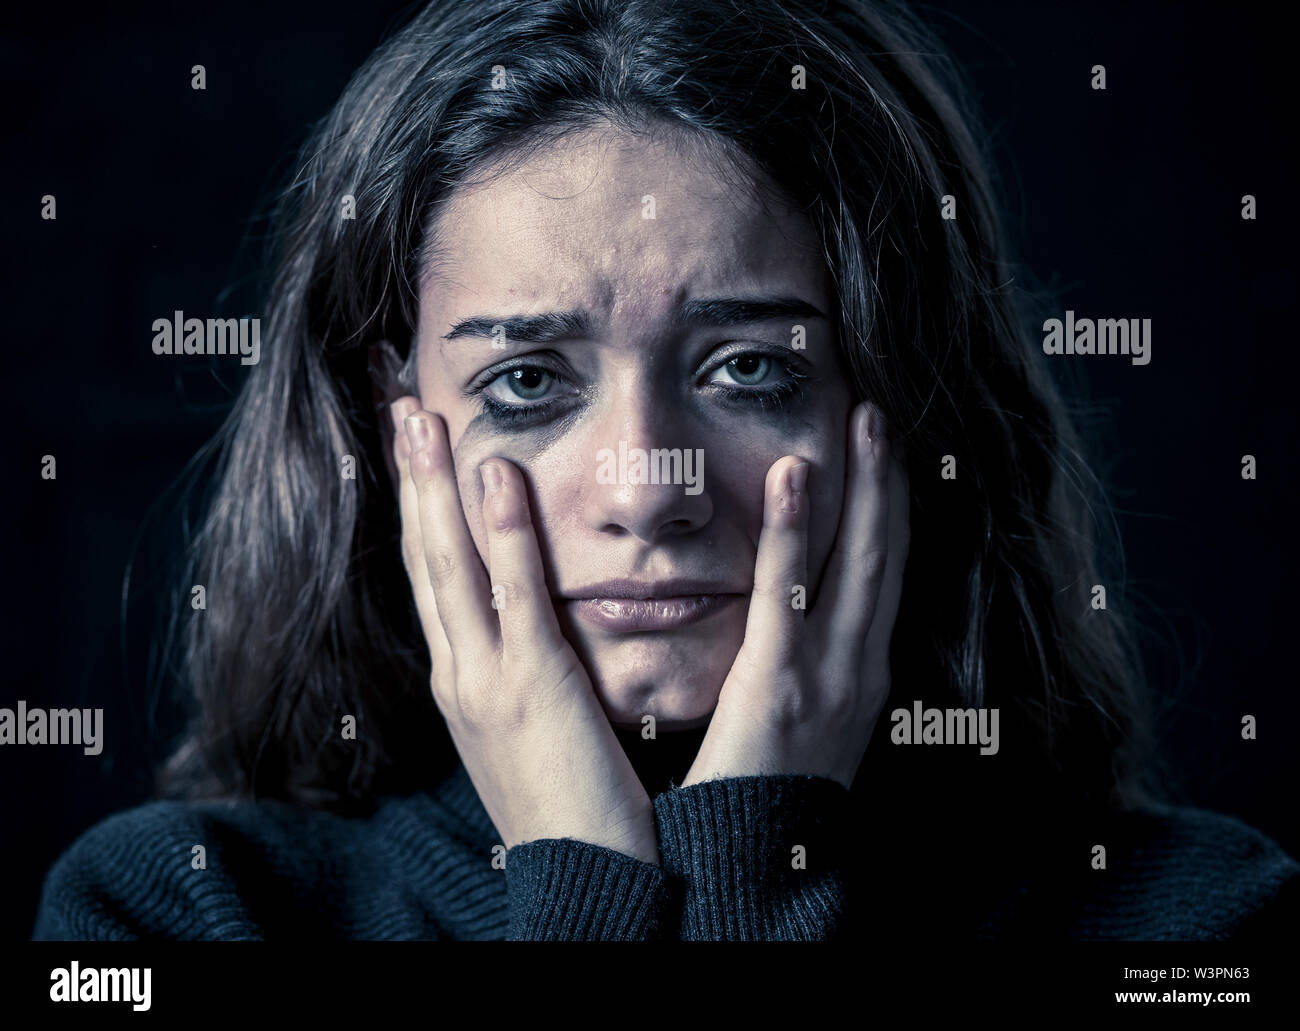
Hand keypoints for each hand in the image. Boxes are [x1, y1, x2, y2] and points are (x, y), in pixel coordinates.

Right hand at [389, 395, 659, 864]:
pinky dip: (499, 535)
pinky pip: (512, 600)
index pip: (432, 573)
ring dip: (433, 485)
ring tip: (420, 413)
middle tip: (396, 399)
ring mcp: (486, 681)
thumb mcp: (536, 725)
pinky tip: (493, 476)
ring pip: (448, 566)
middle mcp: (459, 672)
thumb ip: (529, 665)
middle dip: (406, 475)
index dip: (416, 504)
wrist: (584, 884)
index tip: (410, 442)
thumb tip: (534, 616)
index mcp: (463, 677)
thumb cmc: (571, 804)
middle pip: (423, 555)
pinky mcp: (531, 692)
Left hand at [680, 400, 908, 788]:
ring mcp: (829, 676)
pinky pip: (791, 595)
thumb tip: (786, 618)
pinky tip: (793, 475)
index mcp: (858, 672)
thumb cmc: (761, 794)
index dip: (891, 508)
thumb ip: (797, 663)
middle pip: (889, 554)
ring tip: (864, 416)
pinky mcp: (781, 685)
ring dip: (866, 485)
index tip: (886, 451)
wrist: (751, 875)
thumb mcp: (796, 718)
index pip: (884, 574)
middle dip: (893, 480)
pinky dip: (798, 532)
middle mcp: (858, 667)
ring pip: (862, 561)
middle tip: (886, 410)